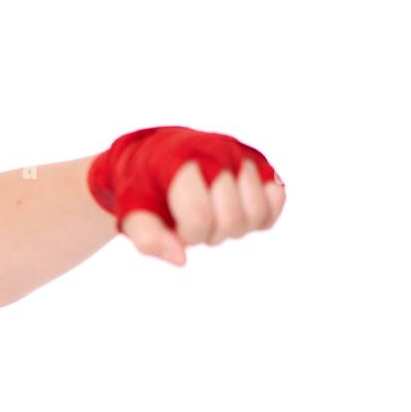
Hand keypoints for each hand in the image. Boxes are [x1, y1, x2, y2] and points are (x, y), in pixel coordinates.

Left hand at [87, 126, 285, 265]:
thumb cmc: (145, 189)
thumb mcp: (133, 213)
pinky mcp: (260, 162)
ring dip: (235, 227)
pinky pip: (277, 198)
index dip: (189, 236)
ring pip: (257, 212)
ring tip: (214, 216)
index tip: (175, 229)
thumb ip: (148, 238)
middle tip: (194, 223)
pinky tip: (237, 212)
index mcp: (181, 162)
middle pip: (232, 219)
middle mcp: (217, 152)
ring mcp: (241, 156)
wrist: (158, 157)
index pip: (200, 217)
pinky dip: (261, 215)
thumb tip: (181, 259)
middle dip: (211, 235)